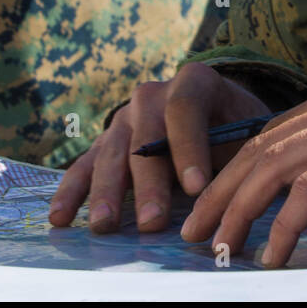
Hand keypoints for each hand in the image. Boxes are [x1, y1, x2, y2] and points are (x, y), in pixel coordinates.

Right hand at [48, 63, 270, 232]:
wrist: (222, 115)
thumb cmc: (238, 129)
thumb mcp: (247, 133)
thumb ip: (235, 158)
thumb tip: (225, 201)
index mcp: (193, 81)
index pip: (185, 109)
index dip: (188, 148)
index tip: (197, 188)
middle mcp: (152, 95)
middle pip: (145, 138)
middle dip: (149, 184)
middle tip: (152, 222)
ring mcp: (124, 118)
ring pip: (112, 154)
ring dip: (108, 192)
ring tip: (105, 225)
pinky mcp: (105, 143)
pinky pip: (84, 165)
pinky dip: (71, 192)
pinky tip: (59, 217)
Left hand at [179, 40, 306, 266]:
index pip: (277, 132)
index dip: (242, 168)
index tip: (221, 200)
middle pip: (259, 148)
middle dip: (221, 190)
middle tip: (196, 229)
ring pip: (271, 166)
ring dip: (237, 208)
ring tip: (217, 246)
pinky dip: (284, 223)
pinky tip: (271, 253)